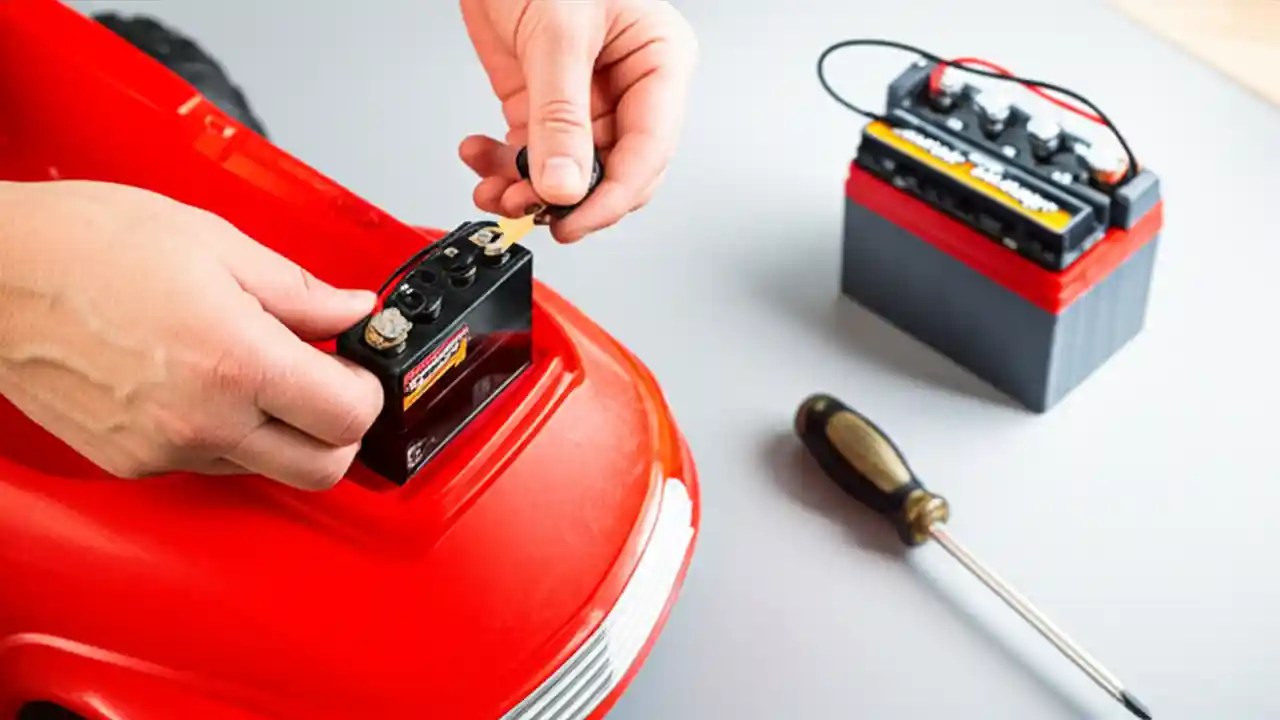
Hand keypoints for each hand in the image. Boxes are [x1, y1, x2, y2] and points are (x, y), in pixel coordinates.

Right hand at [0, 181, 383, 489]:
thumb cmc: (83, 245)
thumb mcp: (214, 242)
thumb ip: (298, 289)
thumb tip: (351, 309)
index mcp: (235, 362)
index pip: (348, 417)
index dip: (368, 390)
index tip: (358, 365)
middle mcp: (203, 421)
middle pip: (321, 468)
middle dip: (341, 429)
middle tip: (329, 381)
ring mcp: (164, 450)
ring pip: (267, 470)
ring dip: (285, 433)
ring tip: (260, 371)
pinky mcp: (132, 462)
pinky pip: (211, 465)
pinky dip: (230, 435)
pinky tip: (212, 385)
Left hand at [458, 0, 696, 242]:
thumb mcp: (557, 33)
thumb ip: (560, 115)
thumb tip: (563, 185)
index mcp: (659, 62)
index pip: (648, 150)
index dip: (611, 196)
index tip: (573, 221)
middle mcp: (628, 86)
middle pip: (612, 171)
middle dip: (567, 198)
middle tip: (530, 211)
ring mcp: (585, 99)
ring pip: (568, 174)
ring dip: (527, 190)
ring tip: (496, 189)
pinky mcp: (544, 104)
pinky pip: (533, 155)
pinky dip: (504, 167)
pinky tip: (482, 160)